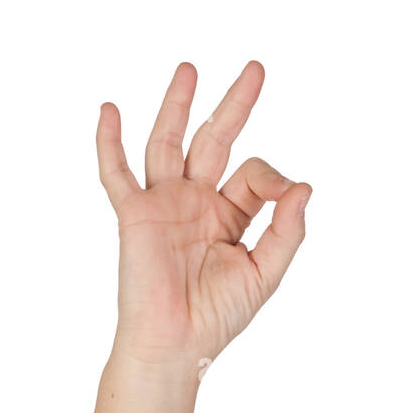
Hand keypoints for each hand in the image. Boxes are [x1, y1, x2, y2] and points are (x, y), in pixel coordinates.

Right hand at [96, 60, 310, 373]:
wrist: (176, 343)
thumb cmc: (218, 316)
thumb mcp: (265, 272)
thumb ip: (287, 230)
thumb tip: (304, 185)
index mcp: (230, 215)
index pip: (255, 175)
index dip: (275, 178)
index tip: (287, 194)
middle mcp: (197, 202)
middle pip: (216, 140)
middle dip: (235, 104)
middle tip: (256, 68)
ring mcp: (165, 204)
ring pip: (169, 142)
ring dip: (178, 105)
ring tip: (190, 68)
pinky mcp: (135, 214)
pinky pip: (116, 173)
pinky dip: (109, 142)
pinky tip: (108, 109)